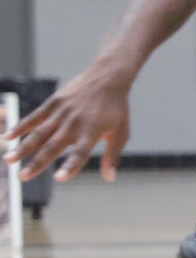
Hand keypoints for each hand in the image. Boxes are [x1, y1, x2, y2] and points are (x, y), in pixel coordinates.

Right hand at [3, 61, 135, 181]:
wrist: (107, 78)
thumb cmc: (116, 109)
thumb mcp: (121, 132)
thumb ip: (113, 155)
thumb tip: (109, 177)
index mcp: (92, 134)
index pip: (80, 154)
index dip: (70, 166)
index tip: (59, 179)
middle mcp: (74, 125)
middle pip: (52, 147)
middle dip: (36, 163)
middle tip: (21, 178)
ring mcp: (61, 114)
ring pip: (38, 134)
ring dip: (23, 148)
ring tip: (8, 159)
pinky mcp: (53, 103)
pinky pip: (34, 117)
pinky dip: (20, 127)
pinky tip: (7, 137)